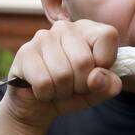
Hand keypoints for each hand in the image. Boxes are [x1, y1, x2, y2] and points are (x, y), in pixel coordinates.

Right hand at [1, 18, 122, 133]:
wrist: (37, 106)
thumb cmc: (71, 92)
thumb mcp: (97, 92)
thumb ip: (109, 85)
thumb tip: (96, 77)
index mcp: (87, 30)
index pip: (107, 35)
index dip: (106, 62)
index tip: (95, 73)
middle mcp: (65, 28)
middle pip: (84, 61)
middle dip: (80, 85)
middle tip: (72, 87)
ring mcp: (42, 38)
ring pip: (62, 74)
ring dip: (62, 92)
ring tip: (57, 88)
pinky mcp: (25, 52)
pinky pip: (43, 82)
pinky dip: (46, 94)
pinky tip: (42, 90)